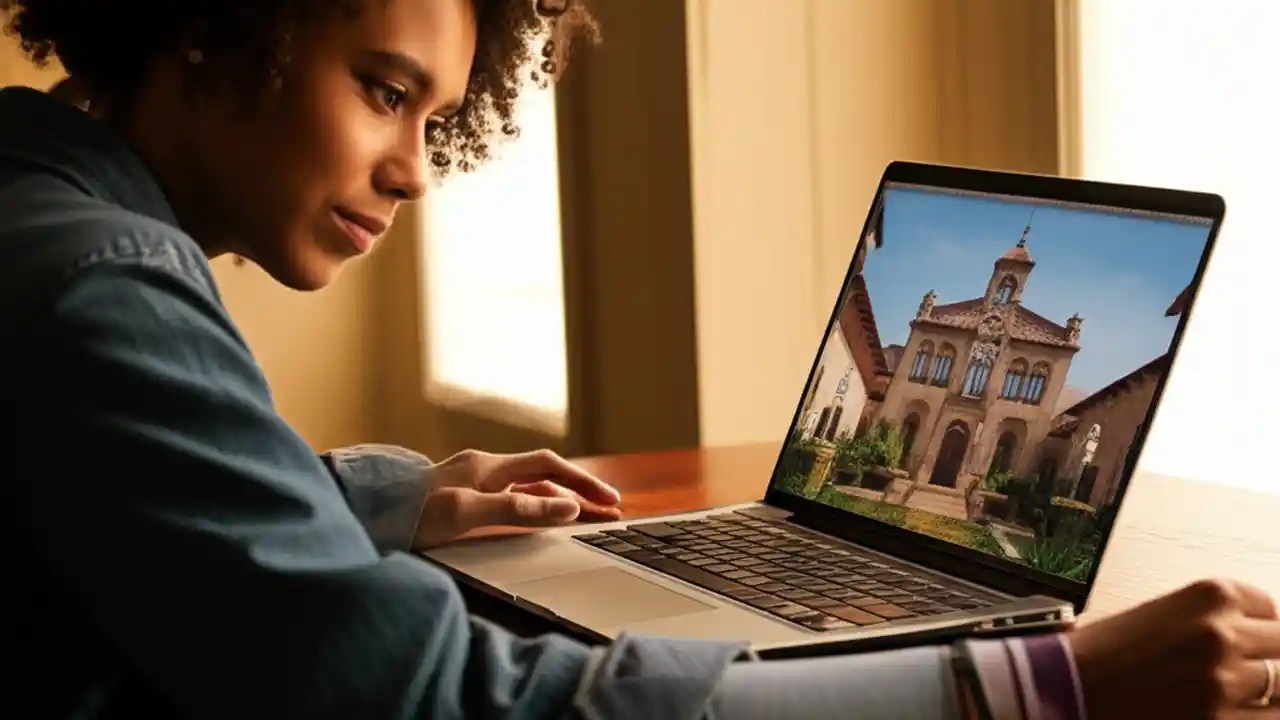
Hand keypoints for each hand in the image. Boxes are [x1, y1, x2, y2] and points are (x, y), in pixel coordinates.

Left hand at [413, 449, 622, 548]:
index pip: (549, 465)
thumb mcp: (467, 513)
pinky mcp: (459, 499)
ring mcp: (470, 483)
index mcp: (487, 466)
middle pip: (542, 474)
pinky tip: (536, 519)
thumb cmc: (409, 515)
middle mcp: (481, 469)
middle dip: (578, 489)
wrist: (361, 516)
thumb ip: (518, 509)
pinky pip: (508, 497)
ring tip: (582, 516)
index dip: (583, 482)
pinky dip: (533, 505)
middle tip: (608, 509)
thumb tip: (567, 507)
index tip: (610, 502)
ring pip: (526, 485)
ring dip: (557, 498)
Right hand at [1069, 578, 1279, 718]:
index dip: (1263, 630)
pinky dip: (1262, 717)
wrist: (1061, 687)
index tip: (1255, 642)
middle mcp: (1221, 633)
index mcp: (1208, 595)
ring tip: (1243, 696)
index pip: (1271, 608)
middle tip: (1253, 674)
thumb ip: (1209, 624)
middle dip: (1272, 662)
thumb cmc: (1099, 653)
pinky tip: (1236, 714)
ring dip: (1270, 694)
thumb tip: (1250, 645)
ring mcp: (1223, 681)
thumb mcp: (1162, 618)